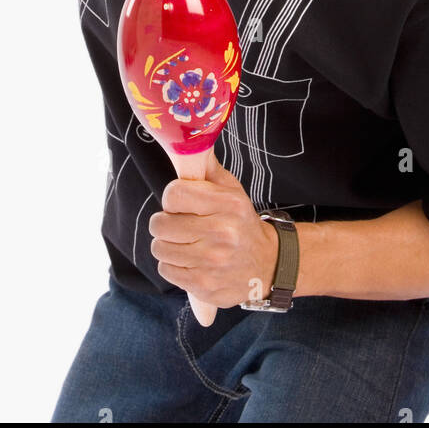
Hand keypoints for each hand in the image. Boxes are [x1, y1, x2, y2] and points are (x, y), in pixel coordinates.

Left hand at [149, 154, 279, 308]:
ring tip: (184, 243)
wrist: (268, 264)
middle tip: (179, 224)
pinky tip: (189, 261)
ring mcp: (212, 263)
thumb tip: (187, 142)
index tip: (180, 203)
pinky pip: (166, 270)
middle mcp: (221, 233)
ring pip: (159, 248)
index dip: (171, 198)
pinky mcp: (204, 286)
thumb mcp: (232, 191)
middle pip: (160, 224)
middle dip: (165, 223)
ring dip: (167, 245)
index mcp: (227, 205)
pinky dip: (172, 265)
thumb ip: (206, 168)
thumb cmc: (241, 223)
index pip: (173, 194)